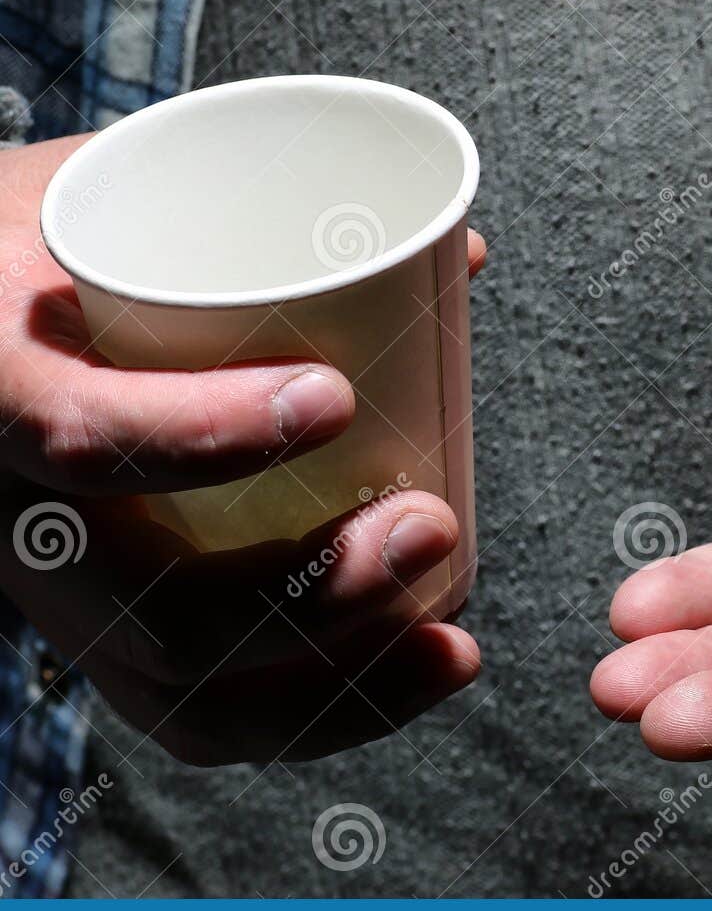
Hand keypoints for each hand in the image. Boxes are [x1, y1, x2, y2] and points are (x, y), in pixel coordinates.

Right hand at [0, 135, 487, 764]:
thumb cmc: (47, 249)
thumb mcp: (115, 197)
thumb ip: (270, 216)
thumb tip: (465, 250)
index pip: (73, 433)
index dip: (201, 434)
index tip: (338, 396)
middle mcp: (3, 513)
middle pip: (147, 612)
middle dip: (313, 595)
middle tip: (435, 523)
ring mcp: (50, 591)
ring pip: (180, 691)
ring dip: (339, 680)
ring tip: (456, 638)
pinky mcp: (99, 633)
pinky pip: (196, 713)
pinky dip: (319, 713)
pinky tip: (419, 673)